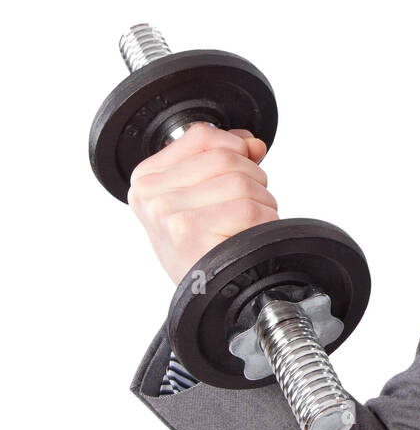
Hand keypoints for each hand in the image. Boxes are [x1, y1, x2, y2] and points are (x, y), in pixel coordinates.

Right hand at [126, 124, 277, 286]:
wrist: (203, 294)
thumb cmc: (203, 247)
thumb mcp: (201, 195)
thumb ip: (223, 157)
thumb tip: (253, 143)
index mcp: (147, 179)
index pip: (202, 135)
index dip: (236, 146)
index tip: (242, 167)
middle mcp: (151, 195)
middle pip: (226, 156)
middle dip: (253, 178)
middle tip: (244, 207)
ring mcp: (167, 213)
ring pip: (242, 181)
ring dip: (261, 202)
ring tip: (244, 225)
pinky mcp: (190, 231)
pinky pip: (249, 208)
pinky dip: (263, 221)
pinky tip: (246, 237)